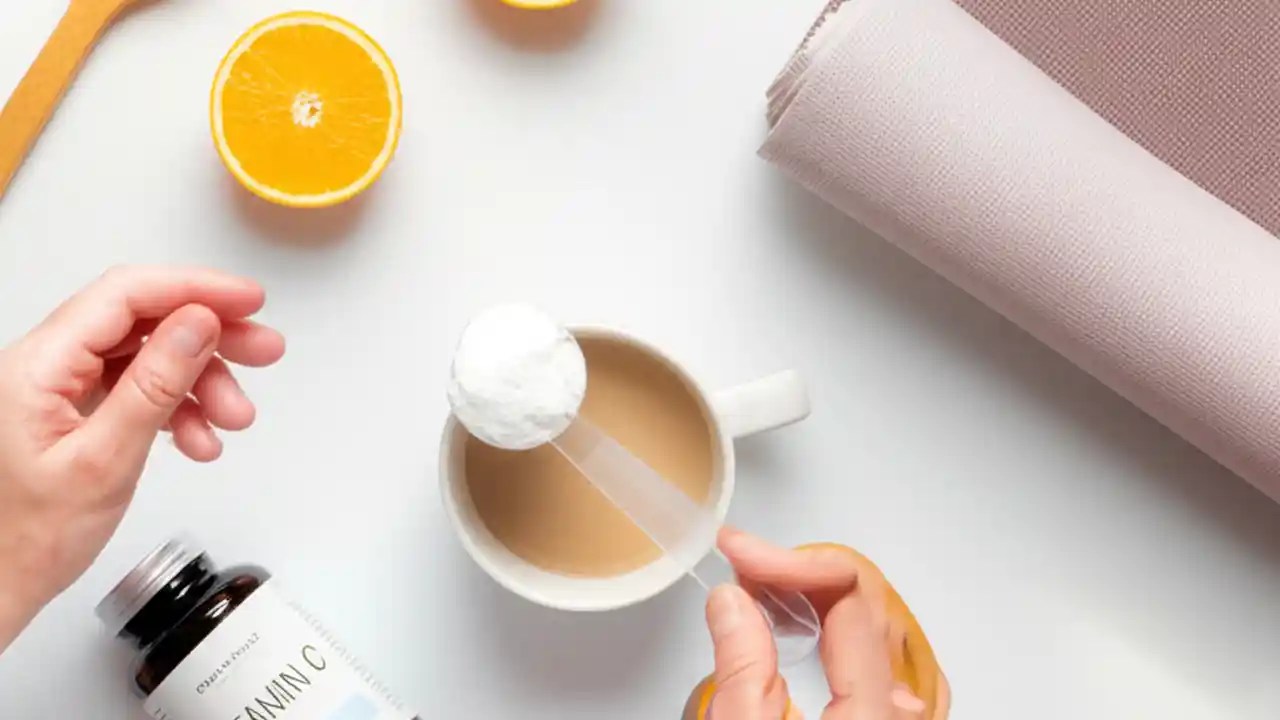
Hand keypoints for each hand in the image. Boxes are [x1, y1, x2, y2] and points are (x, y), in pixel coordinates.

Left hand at [0, 267, 284, 650]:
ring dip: (202, 382)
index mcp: (39, 366)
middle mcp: (47, 367)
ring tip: (236, 415)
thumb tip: (196, 326)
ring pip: (149, 357)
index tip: (246, 301)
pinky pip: (141, 390)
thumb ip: (154, 386)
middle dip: (211, 336)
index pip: (126, 296)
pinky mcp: (77, 411)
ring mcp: (62, 389)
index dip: (194, 289)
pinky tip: (200, 437)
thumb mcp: (104, 460)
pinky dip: (180, 409)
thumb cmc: (24, 539)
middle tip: (262, 350)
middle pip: (144, 322)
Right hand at [705, 528, 932, 719]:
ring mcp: (896, 719)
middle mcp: (900, 712)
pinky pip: (871, 659)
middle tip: (745, 564)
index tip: (740, 551)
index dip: (789, 562)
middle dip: (801, 574)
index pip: (850, 599)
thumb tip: (733, 600)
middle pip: (865, 604)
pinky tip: (798, 628)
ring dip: (818, 598)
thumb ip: (742, 668)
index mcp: (874, 712)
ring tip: (764, 588)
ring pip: (873, 629)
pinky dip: (832, 629)